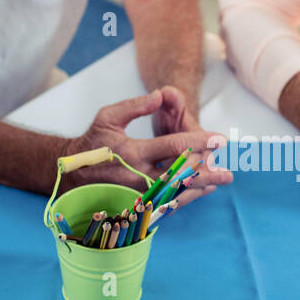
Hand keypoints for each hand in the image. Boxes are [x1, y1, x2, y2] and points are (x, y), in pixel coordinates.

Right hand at [61, 91, 231, 206]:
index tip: (220, 139)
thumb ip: (134, 106)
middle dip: (206, 173)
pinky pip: (165, 205)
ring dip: (200, 188)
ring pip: (176, 193)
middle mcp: (136, 176)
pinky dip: (185, 198)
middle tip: (228, 172)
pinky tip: (200, 191)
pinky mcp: (135, 206)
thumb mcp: (108, 117)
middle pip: (180, 176)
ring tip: (220, 181)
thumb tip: (160, 94)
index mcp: (132, 152)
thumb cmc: (92, 143)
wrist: (71, 175)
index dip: (199, 142)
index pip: (173, 147)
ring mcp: (136, 195)